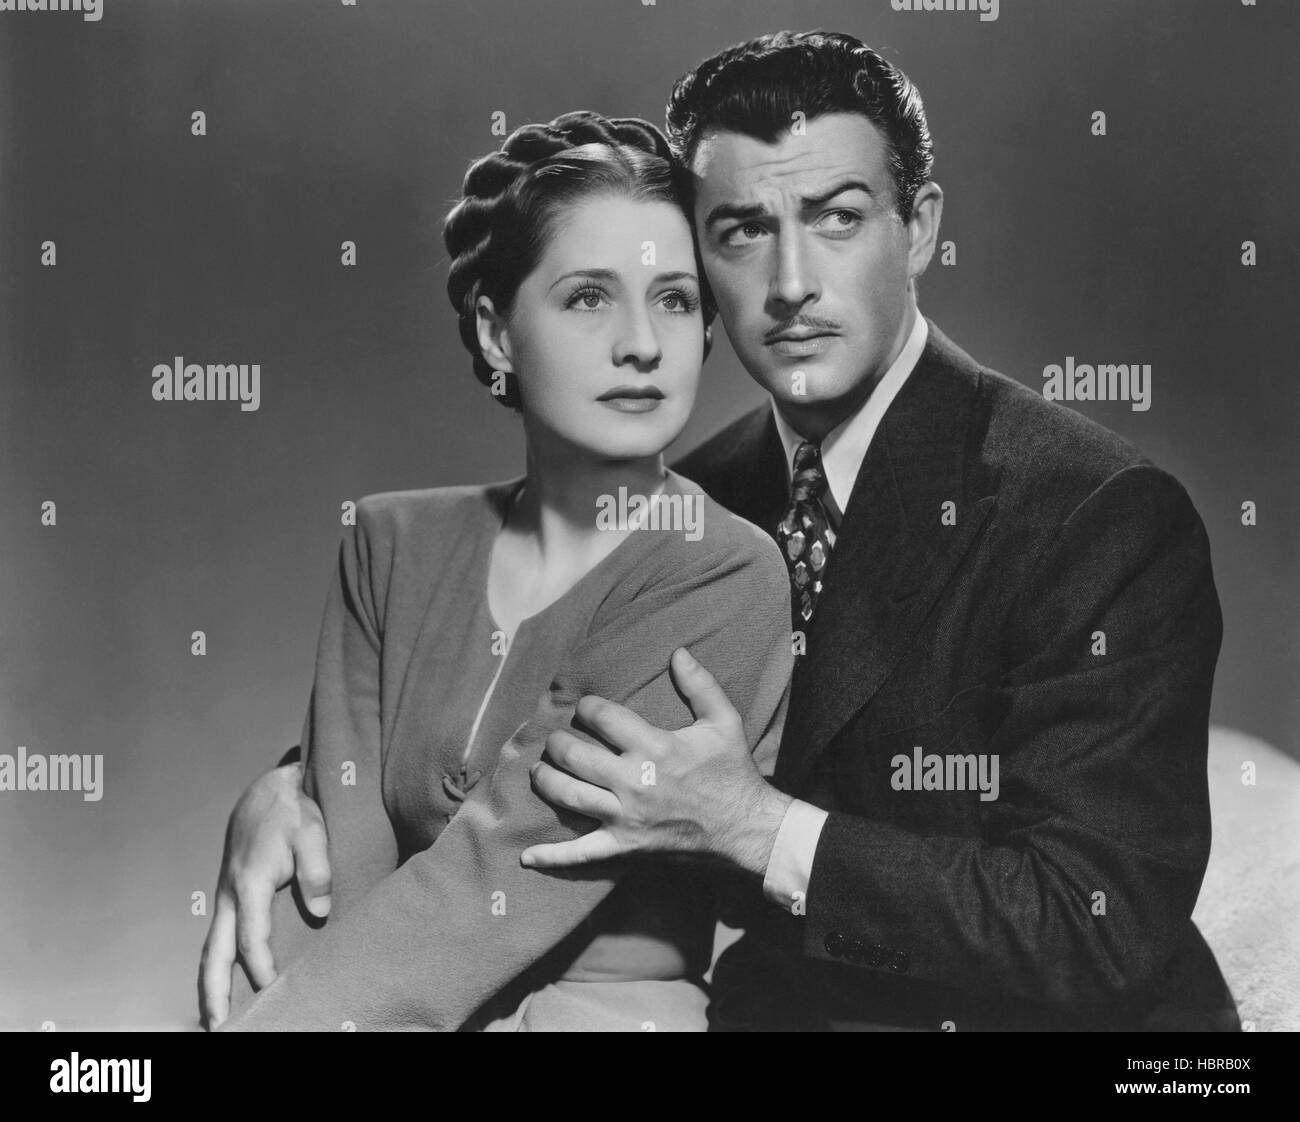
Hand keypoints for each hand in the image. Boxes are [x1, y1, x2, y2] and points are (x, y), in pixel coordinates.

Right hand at [197, 761, 331, 1029]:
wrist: (270, 790)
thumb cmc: (293, 811)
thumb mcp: (312, 831)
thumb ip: (317, 869)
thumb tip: (321, 911)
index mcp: (250, 882)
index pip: (250, 936)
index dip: (259, 965)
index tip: (270, 988)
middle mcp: (230, 895)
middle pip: (215, 953)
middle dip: (214, 992)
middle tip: (217, 1027)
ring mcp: (226, 897)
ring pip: (211, 949)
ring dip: (211, 984)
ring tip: (215, 1019)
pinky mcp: (231, 897)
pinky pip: (218, 937)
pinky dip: (217, 964)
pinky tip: (227, 984)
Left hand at [522, 647, 791, 876]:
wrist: (746, 828)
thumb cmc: (733, 772)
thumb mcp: (724, 722)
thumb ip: (700, 685)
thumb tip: (678, 652)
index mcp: (655, 747)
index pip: (604, 717)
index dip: (588, 707)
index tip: (585, 706)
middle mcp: (634, 782)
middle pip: (576, 756)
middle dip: (559, 743)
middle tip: (557, 739)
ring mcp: (626, 817)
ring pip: (570, 796)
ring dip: (547, 781)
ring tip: (539, 771)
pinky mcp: (625, 846)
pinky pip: (582, 854)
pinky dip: (552, 857)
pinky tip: (526, 855)